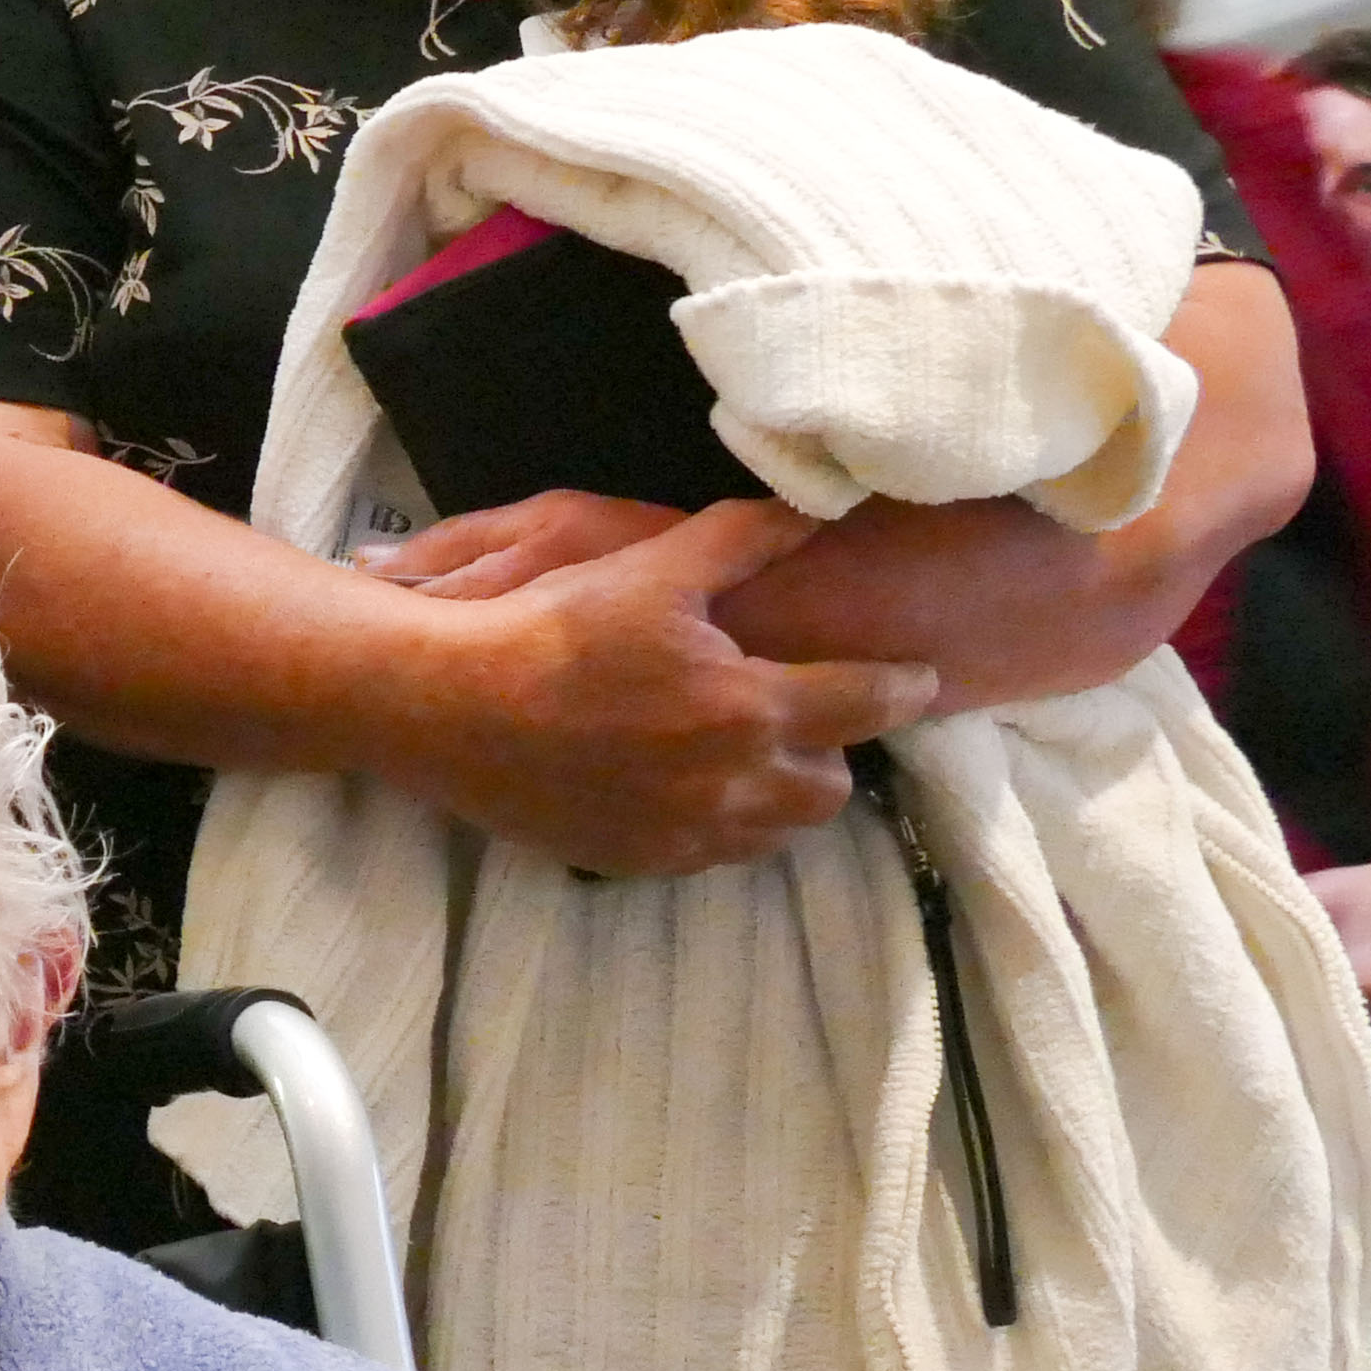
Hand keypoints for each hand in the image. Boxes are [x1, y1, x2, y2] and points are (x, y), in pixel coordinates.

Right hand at [374, 499, 937, 877]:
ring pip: (777, 831)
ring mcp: (684, 832)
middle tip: (810, 718)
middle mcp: (731, 783)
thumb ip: (743, 538)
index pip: (866, 704)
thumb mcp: (650, 566)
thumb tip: (812, 512)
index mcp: (749, 707)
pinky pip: (714, 855)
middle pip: (830, 788)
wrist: (449, 708)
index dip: (903, 687)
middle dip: (833, 751)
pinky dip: (724, 822)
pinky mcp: (637, 859)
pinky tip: (694, 788)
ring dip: (782, 794)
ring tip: (755, 757)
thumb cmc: (552, 628)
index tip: (921, 679)